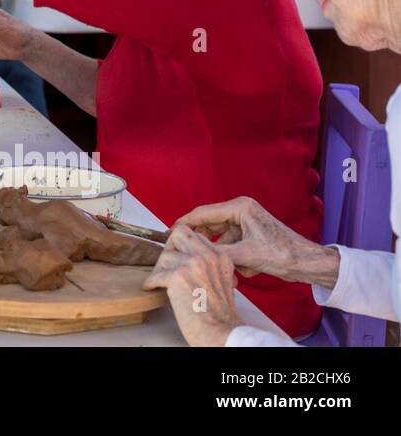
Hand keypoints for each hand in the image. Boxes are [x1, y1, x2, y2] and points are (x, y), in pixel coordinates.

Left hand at [143, 225, 243, 345]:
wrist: (222, 332)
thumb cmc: (220, 314)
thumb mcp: (222, 281)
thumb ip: (208, 265)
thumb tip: (185, 256)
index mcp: (220, 257)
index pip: (194, 235)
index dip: (182, 247)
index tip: (176, 255)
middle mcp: (208, 257)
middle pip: (179, 235)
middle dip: (170, 249)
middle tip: (167, 265)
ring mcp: (194, 265)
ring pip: (165, 255)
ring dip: (160, 270)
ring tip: (163, 282)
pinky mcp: (179, 277)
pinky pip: (156, 274)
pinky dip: (151, 282)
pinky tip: (152, 287)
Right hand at [173, 196, 336, 285]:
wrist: (308, 263)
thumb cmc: (283, 254)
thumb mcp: (246, 256)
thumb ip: (217, 252)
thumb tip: (193, 253)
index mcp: (239, 207)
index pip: (203, 213)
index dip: (184, 223)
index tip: (169, 233)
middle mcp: (241, 210)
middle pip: (210, 224)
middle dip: (204, 242)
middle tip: (187, 253)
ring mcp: (245, 221)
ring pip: (221, 237)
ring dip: (222, 253)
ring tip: (224, 267)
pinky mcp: (250, 233)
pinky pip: (231, 243)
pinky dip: (233, 256)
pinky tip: (243, 269)